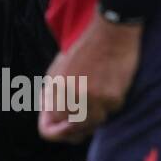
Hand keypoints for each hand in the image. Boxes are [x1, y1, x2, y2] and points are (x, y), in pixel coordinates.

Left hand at [39, 13, 141, 142]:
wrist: (111, 32)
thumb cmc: (85, 50)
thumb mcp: (58, 69)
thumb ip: (50, 95)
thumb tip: (49, 121)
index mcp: (55, 87)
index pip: (52, 124)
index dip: (58, 127)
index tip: (64, 126)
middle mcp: (71, 95)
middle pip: (73, 129)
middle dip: (78, 124)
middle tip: (86, 111)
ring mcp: (92, 98)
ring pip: (93, 125)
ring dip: (95, 116)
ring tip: (98, 97)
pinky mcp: (112, 97)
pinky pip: (110, 113)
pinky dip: (110, 105)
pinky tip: (110, 87)